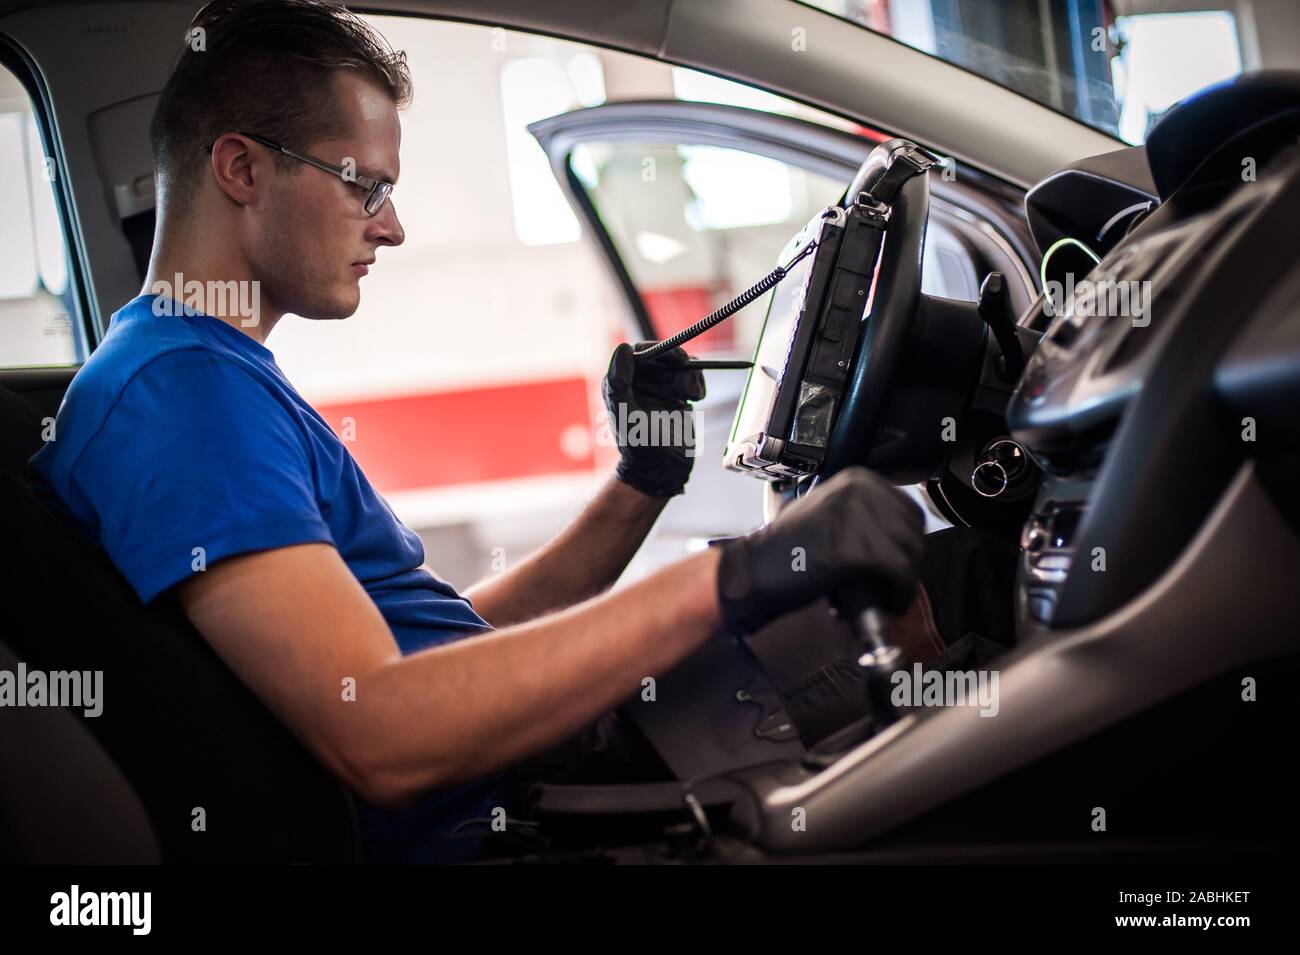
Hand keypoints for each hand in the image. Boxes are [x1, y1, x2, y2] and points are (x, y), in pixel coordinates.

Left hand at [602, 342, 705, 497]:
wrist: (663, 470)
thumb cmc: (641, 446)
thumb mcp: (626, 414)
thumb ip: (619, 382)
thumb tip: (623, 349)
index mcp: (620, 384)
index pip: (638, 353)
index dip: (657, 350)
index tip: (675, 357)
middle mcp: (639, 382)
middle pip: (662, 355)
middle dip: (677, 359)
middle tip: (687, 364)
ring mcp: (660, 388)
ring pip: (679, 365)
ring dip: (689, 375)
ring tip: (690, 396)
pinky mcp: (678, 396)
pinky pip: (692, 377)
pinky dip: (697, 383)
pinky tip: (696, 399)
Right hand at [715, 467, 925, 634]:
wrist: (751, 571)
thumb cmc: (787, 551)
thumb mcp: (829, 515)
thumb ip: (864, 517)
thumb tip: (904, 540)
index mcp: (856, 478)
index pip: (911, 511)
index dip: (907, 546)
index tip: (894, 568)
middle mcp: (858, 489)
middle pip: (914, 532)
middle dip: (907, 565)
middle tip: (886, 587)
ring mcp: (855, 516)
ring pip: (910, 554)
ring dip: (903, 583)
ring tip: (881, 597)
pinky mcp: (853, 547)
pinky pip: (899, 574)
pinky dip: (898, 595)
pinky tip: (885, 605)